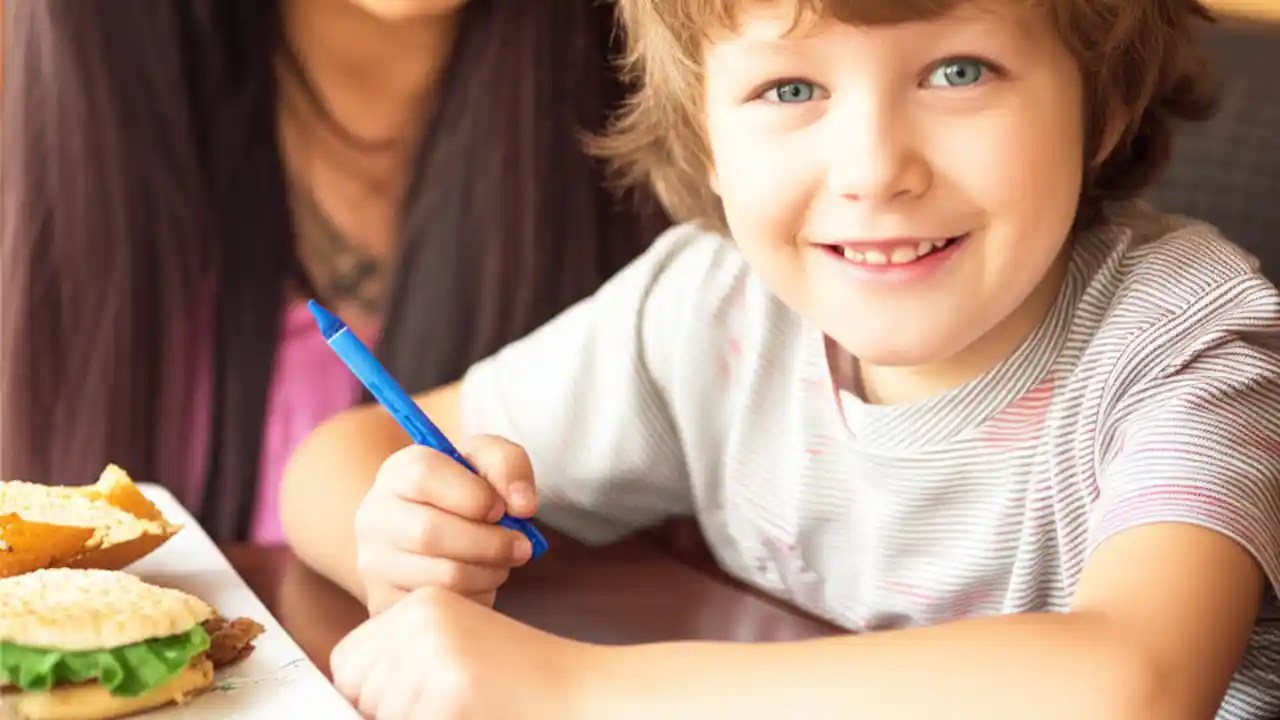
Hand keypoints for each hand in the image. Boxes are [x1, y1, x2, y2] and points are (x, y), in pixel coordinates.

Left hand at [331, 587, 584, 719]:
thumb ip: (403, 660)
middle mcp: (422, 619)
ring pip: (378, 713)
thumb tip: (348, 697)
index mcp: (422, 602)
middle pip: (356, 688)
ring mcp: (434, 652)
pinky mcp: (449, 689)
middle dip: (387, 710)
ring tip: (466, 706)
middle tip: (446, 702)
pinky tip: (473, 712)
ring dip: (415, 717)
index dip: (370, 690)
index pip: (348, 660)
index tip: (411, 698)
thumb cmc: (520, 679)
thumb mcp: (454, 648)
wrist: (579, 690)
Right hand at [353, 436, 539, 613]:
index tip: (500, 508)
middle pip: (430, 534)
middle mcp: (374, 517)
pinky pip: (442, 608)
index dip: (474, 494)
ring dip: (489, 572)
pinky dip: (475, 597)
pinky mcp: (386, 605)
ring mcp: (374, 565)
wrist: (434, 531)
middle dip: (491, 542)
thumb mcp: (486, 461)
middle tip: (520, 544)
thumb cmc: (464, 492)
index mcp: (396, 473)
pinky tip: (479, 581)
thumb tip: (522, 505)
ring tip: (499, 561)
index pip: (423, 476)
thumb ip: (508, 465)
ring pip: (441, 578)